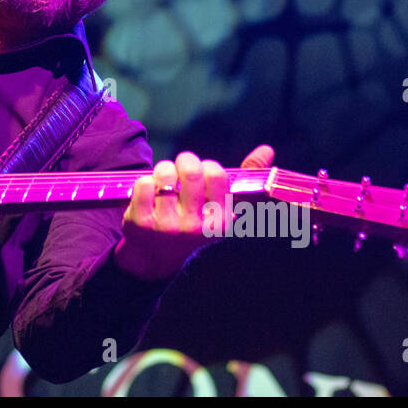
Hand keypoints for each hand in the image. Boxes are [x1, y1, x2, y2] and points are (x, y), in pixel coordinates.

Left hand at [113, 144, 274, 281]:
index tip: (202, 173)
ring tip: (164, 180)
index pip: (217, 174)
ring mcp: (167, 226)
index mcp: (219, 221)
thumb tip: (267, 149)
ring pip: (165, 174)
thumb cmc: (193, 220)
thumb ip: (244, 176)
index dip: (207, 166)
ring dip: (163, 170)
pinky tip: (149, 193)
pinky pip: (143, 183)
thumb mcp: (219, 206)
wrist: (154, 258)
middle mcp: (195, 226)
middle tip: (181, 167)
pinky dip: (145, 181)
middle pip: (191, 171)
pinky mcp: (141, 223)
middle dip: (185, 161)